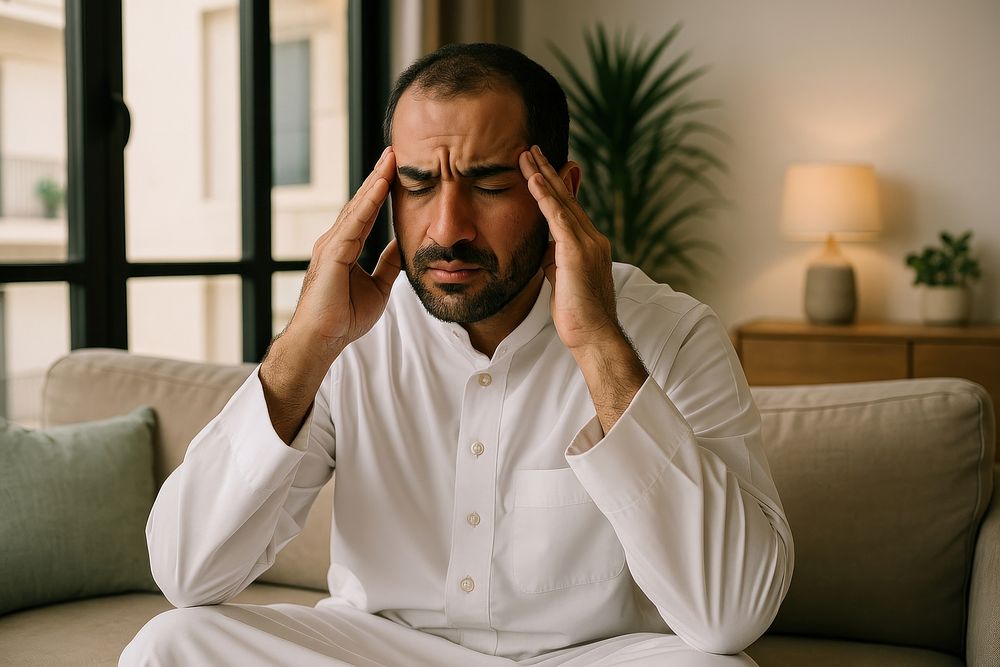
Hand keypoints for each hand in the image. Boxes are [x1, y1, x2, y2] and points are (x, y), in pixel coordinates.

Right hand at [261, 146, 399, 443]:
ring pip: (357, 207)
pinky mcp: (331, 254)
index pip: (367, 212)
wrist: (323, 340)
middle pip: (361, 202)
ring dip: (375, 182)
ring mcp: (330, 245)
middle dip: (378, 176)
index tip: (398, 168)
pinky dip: (368, 203)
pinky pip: (354, 224)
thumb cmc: (344, 317)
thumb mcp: (378, 287)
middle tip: (395, 151)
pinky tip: (381, 186)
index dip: (382, 190)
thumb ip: (388, 265)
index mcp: (345, 247)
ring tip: (391, 158)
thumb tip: (403, 247)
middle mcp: (335, 241)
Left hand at [519, 145, 618, 352]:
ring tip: (527, 155)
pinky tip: (533, 180)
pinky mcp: (577, 252)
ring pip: (562, 201)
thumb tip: (544, 248)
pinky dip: (545, 197)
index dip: (553, 185)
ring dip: (543, 176)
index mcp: (589, 244)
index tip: (539, 167)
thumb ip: (554, 258)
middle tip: (532, 148)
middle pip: (567, 197)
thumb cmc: (577, 313)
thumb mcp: (561, 278)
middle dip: (548, 171)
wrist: (593, 334)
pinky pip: (558, 218)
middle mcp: (592, 238)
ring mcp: (588, 243)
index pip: (568, 207)